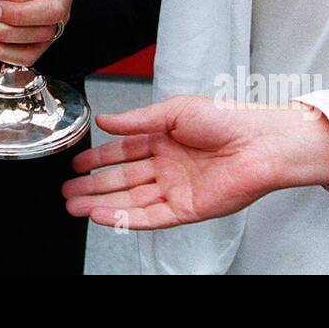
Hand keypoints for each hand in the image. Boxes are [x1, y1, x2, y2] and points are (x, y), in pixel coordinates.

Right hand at [61, 96, 328, 229]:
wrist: (261, 142)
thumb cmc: (227, 119)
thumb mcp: (175, 110)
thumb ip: (137, 120)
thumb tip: (105, 120)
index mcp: (164, 139)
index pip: (124, 152)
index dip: (99, 158)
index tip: (77, 164)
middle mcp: (168, 166)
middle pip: (122, 179)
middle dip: (93, 186)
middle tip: (67, 191)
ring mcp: (176, 189)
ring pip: (131, 200)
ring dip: (102, 203)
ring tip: (74, 205)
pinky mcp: (187, 209)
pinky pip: (151, 216)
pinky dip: (126, 218)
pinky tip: (103, 215)